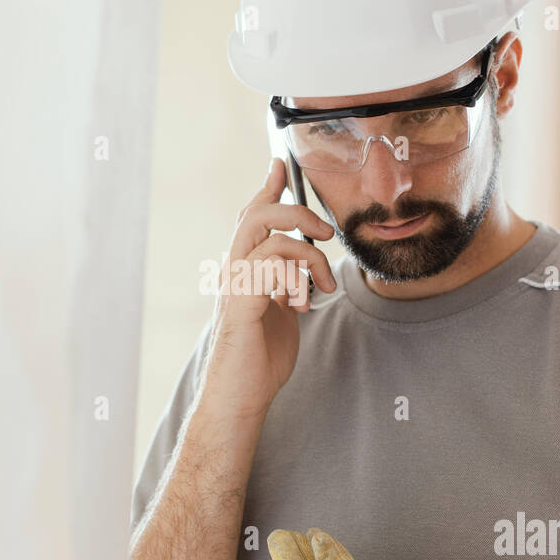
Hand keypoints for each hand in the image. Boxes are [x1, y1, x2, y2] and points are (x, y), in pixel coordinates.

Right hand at [199, 158, 335, 418]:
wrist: (241, 396)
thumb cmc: (260, 357)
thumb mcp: (284, 311)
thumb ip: (290, 283)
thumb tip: (307, 265)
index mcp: (245, 268)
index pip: (253, 215)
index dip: (267, 186)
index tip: (282, 163)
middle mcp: (234, 271)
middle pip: (256, 213)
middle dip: (297, 213)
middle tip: (325, 233)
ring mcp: (234, 286)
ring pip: (267, 237)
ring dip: (306, 255)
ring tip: (322, 286)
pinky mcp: (241, 305)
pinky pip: (268, 268)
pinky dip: (295, 279)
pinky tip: (304, 304)